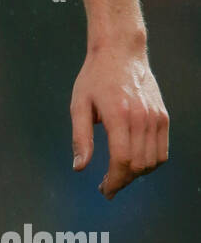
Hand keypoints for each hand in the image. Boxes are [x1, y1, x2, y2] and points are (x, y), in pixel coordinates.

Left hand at [70, 44, 168, 198]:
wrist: (120, 52)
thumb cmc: (95, 77)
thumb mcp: (79, 104)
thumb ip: (80, 137)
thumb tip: (79, 167)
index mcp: (119, 114)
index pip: (123, 159)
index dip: (114, 180)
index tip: (104, 190)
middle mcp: (142, 117)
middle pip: (139, 164)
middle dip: (123, 181)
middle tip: (107, 186)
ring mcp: (156, 117)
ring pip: (153, 161)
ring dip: (137, 175)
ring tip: (119, 175)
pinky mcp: (163, 116)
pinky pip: (162, 150)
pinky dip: (151, 163)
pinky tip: (135, 163)